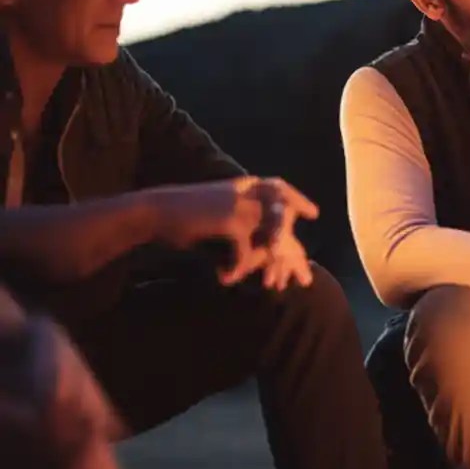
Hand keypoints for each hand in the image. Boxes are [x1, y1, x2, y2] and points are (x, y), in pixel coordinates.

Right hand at [148, 176, 318, 286]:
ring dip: (268, 264)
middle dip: (292, 248)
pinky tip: (225, 278)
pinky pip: (246, 250)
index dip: (297, 199)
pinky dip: (237, 268)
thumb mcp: (218, 215)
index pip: (279, 188)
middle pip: (283, 218)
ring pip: (270, 238)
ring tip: (270, 282)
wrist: (155, 211)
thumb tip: (262, 243)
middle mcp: (247, 192)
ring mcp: (241, 205)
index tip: (314, 214)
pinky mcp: (231, 221)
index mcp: (244, 185)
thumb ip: (242, 223)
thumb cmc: (183, 216)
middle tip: (302, 275)